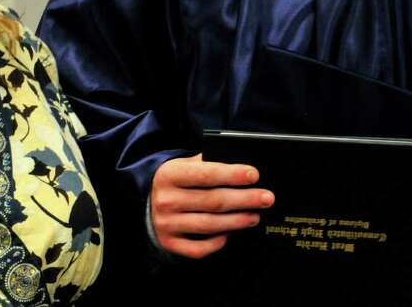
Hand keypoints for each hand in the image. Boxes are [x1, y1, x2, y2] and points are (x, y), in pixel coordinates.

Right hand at [149, 153, 274, 258]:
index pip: (206, 174)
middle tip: (267, 198)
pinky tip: (232, 233)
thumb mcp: (184, 165)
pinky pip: (199, 248)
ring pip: (210, 225)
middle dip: (244, 199)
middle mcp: (166, 200)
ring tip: (255, 215)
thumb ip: (207, 164)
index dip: (232, 175)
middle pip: (213, 201)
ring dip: (237, 221)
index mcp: (169, 175)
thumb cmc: (175, 181)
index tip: (254, 175)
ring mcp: (167, 224)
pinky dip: (218, 241)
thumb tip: (242, 169)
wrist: (145, 202)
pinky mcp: (170, 243)